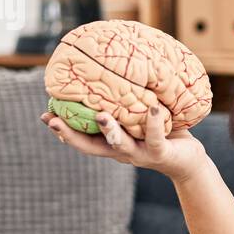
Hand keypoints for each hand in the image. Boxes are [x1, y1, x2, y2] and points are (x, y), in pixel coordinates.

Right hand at [40, 105, 208, 184]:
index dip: (63, 130)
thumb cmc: (161, 133)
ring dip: (109, 131)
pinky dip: (153, 123)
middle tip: (53, 120)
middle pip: (90, 147)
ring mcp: (140, 154)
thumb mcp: (138, 119)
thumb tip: (110, 74)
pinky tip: (153, 108)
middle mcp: (121, 151)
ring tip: (102, 115)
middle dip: (70, 135)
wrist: (188, 160)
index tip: (44, 115)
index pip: (82, 138)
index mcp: (111, 143)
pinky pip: (155, 138)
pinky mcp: (161, 154)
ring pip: (119, 145)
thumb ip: (124, 104)